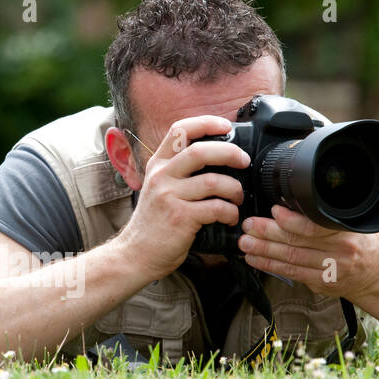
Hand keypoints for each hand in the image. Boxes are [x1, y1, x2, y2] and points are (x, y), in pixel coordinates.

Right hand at [117, 115, 249, 280]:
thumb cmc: (153, 225)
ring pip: (213, 181)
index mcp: (157, 165)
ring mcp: (169, 197)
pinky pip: (216, 208)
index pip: (179, 130)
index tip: (226, 125)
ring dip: (234, 189)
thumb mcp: (158, 190)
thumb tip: (216, 161)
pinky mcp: (180, 218)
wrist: (134, 255)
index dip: (205, 123)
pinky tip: (230, 217)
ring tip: (238, 198)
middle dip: (230, 153)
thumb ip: (179, 174)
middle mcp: (161, 177)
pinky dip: (230, 212)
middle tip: (244, 161)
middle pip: (200, 151)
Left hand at [238, 204, 378, 300]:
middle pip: (298, 241)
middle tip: (248, 226)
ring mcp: (330, 269)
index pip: (316, 226)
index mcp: (346, 230)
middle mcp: (340, 250)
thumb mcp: (353, 221)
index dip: (292, 220)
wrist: (378, 273)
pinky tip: (255, 259)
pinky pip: (292, 273)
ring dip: (264, 250)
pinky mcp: (322, 283)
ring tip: (245, 243)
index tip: (274, 211)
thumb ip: (326, 216)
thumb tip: (290, 204)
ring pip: (291, 258)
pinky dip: (270, 266)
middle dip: (269, 233)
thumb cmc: (361, 242)